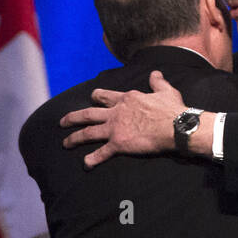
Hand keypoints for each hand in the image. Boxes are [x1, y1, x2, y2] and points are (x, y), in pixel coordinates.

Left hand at [60, 71, 185, 167]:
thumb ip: (157, 82)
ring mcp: (115, 128)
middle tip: (62, 122)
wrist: (175, 126)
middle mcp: (116, 112)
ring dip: (74, 138)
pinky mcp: (118, 144)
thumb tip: (155, 73)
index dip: (97, 97)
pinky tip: (85, 164)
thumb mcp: (166, 91)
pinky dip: (92, 159)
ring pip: (88, 132)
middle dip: (73, 117)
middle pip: (89, 114)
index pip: (105, 96)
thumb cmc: (172, 109)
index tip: (92, 98)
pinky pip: (101, 153)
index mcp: (127, 99)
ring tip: (65, 143)